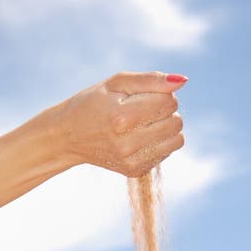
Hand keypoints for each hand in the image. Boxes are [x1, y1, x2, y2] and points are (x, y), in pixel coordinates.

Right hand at [58, 71, 186, 176]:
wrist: (69, 136)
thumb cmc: (93, 103)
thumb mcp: (117, 82)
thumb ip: (151, 80)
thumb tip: (182, 81)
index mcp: (121, 117)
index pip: (168, 102)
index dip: (162, 94)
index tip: (144, 95)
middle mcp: (127, 142)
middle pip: (176, 122)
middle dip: (167, 111)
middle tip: (145, 109)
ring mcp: (131, 160)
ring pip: (176, 140)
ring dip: (167, 128)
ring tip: (146, 123)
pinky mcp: (134, 171)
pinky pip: (165, 153)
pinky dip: (159, 142)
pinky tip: (140, 138)